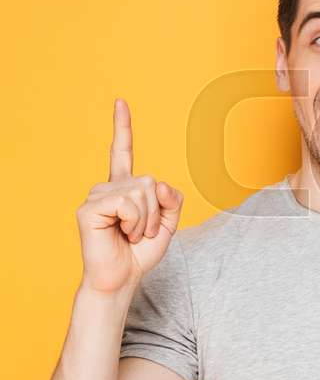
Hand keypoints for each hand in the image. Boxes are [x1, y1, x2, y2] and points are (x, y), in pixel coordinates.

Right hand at [77, 99, 183, 296]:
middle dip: (157, 212)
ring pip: (143, 191)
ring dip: (147, 220)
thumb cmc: (140, 252)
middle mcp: (108, 186)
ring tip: (130, 234)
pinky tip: (121, 233)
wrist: (122, 278)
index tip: (120, 102)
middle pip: (151, 181)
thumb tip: (157, 184)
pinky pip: (129, 203)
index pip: (123, 151)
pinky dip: (135, 222)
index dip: (122, 126)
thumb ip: (172, 198)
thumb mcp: (169, 223)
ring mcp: (96, 196)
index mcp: (124, 187)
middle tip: (141, 231)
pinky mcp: (89, 208)